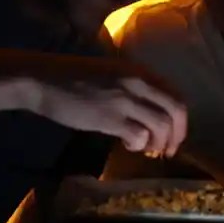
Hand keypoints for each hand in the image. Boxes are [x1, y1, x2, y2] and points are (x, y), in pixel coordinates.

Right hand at [23, 57, 187, 156]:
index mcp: (139, 72)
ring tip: (147, 150)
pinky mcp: (109, 116)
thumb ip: (133, 89)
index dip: (180, 120)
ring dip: (159, 143)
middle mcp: (137, 82)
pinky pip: (140, 136)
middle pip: (176, 111)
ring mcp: (124, 99)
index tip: (173, 136)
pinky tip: (128, 145)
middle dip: (177, 135)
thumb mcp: (111, 75)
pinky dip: (139, 145)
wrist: (43, 80)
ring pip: (162, 125)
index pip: (175, 95)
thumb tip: (149, 113)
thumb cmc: (73, 78)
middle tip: (167, 151)